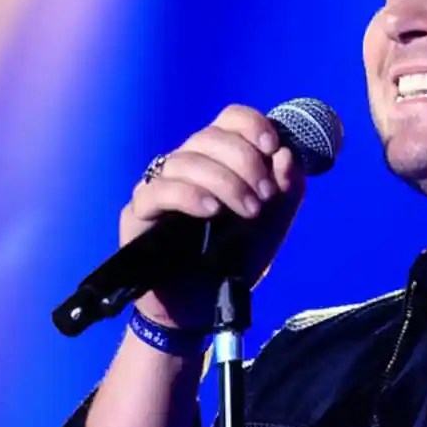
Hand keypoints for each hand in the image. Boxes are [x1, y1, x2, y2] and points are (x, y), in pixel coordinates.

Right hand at [122, 104, 306, 327]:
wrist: (206, 307)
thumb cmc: (236, 259)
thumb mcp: (274, 225)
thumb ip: (287, 190)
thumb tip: (287, 156)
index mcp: (220, 159)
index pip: (230, 118)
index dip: (252, 124)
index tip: (273, 147)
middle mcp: (188, 165)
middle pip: (210, 136)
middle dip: (245, 161)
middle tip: (263, 196)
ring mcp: (160, 185)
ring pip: (185, 160)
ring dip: (224, 181)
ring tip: (247, 213)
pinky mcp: (139, 213)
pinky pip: (159, 190)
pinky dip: (189, 195)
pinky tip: (211, 212)